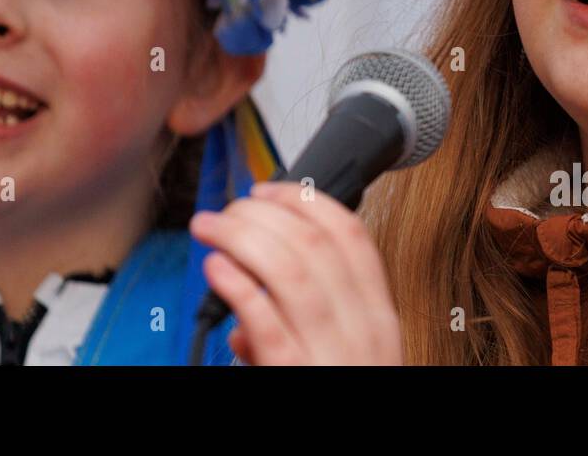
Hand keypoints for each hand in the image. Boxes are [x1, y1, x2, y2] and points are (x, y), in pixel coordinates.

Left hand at [188, 180, 403, 364]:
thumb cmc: (336, 399)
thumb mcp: (341, 359)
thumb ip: (306, 325)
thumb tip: (248, 308)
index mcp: (378, 318)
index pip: (352, 236)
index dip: (304, 201)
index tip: (268, 190)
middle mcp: (361, 329)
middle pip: (313, 244)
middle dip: (262, 213)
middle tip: (227, 209)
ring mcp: (331, 353)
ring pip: (289, 270)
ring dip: (241, 237)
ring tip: (210, 229)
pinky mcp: (294, 374)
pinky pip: (264, 318)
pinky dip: (236, 285)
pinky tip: (215, 269)